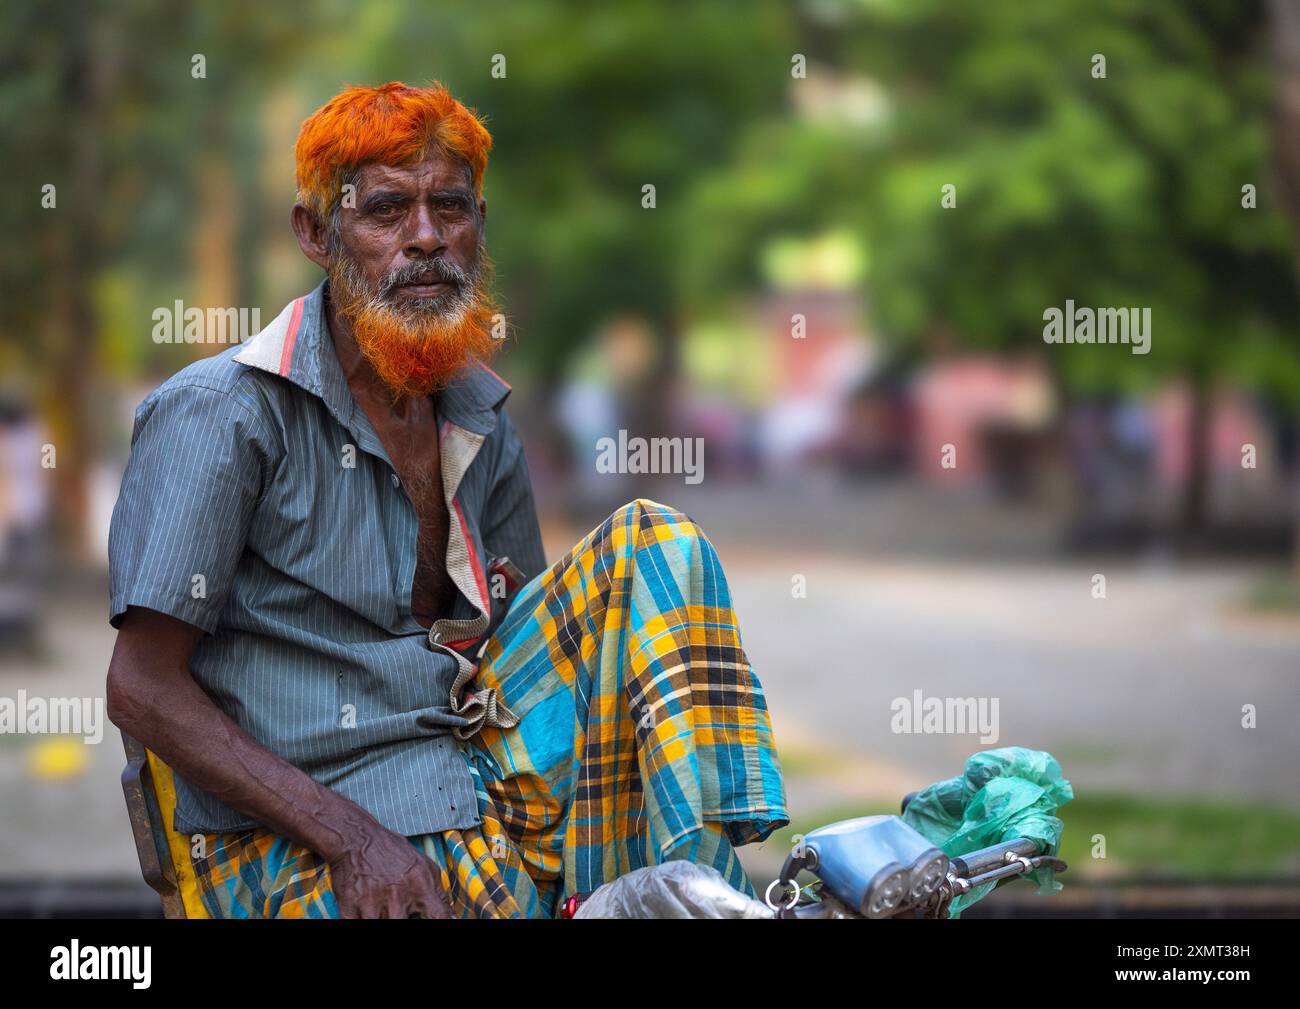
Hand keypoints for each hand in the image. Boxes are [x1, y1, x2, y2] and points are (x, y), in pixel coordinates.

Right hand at [328, 823, 453, 918]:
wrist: (356, 838)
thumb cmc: (393, 852)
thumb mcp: (424, 865)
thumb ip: (438, 893)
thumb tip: (450, 916)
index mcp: (420, 884)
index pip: (439, 916)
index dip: (441, 923)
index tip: (439, 922)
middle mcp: (397, 894)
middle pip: (405, 925)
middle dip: (404, 919)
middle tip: (401, 911)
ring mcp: (372, 902)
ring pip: (380, 926)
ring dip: (383, 918)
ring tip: (384, 909)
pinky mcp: (350, 907)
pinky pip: (356, 925)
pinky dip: (363, 919)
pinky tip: (368, 912)